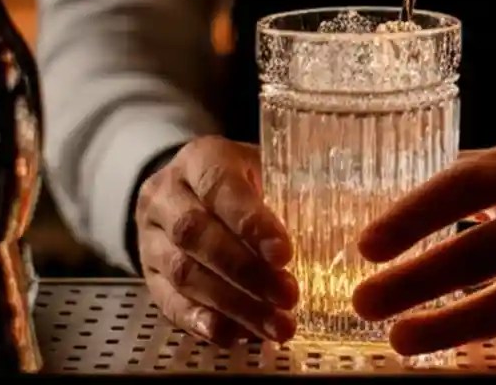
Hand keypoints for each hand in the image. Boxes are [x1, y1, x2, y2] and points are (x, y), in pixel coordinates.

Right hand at [135, 136, 298, 345]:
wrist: (187, 190)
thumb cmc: (240, 180)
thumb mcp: (263, 168)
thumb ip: (293, 189)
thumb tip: (348, 218)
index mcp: (199, 159)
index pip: (220, 188)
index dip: (251, 223)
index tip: (285, 254)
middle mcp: (166, 195)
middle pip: (197, 235)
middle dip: (246, 272)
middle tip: (288, 296)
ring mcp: (150, 237)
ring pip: (184, 274)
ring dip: (234, 305)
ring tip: (276, 325)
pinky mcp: (148, 275)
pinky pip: (169, 303)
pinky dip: (205, 323)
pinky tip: (237, 335)